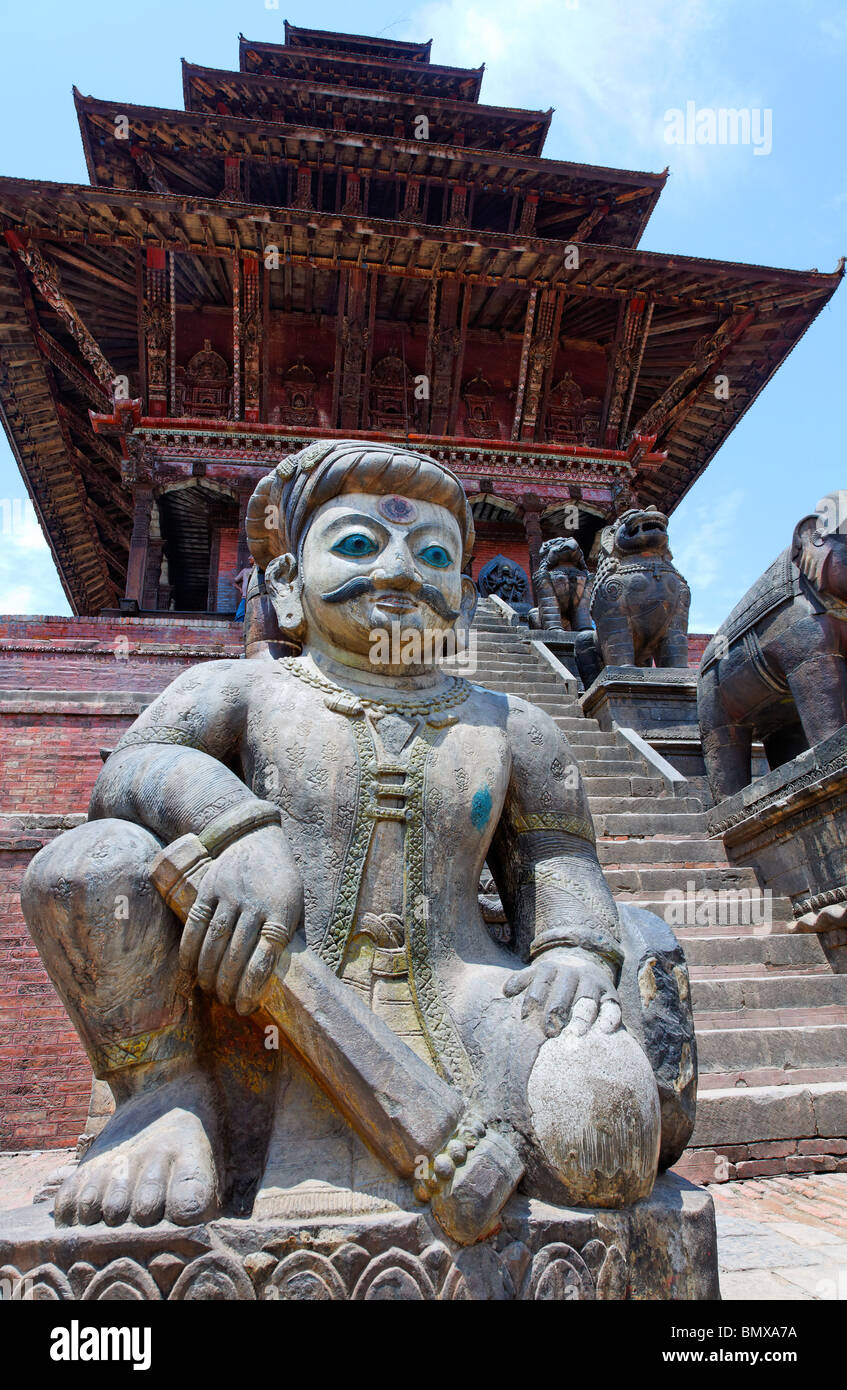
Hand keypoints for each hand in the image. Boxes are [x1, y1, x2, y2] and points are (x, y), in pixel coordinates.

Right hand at [179, 825, 302, 1015]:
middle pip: (236, 953)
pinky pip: (196, 923)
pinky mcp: (209, 888)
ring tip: (209, 991)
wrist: (255, 839)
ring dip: (208, 972)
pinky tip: (188, 969)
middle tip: (225, 1003)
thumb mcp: (295, 904)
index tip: (245, 1007)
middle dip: (228, 985)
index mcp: (282, 912)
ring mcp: (230, 895)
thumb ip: (289, 937)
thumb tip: (285, 980)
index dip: (252, 987)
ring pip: (214, 941)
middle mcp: (255, 904)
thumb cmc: (279, 881)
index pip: (265, 958)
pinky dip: (189, 949)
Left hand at [503, 948, 620, 1037]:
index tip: (526, 1020)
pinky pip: (613, 1007)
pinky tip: (605, 1031)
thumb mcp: (538, 973)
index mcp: (551, 969)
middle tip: (550, 1032)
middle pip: (563, 994)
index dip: (532, 1002)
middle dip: (556, 1012)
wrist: (586, 964)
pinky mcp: (610, 995)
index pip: (540, 986)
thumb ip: (521, 980)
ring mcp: (593, 984)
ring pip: (587, 1000)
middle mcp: (573, 974)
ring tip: (576, 1033)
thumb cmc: (555, 978)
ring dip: (581, 1017)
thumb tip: (506, 991)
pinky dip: (610, 1018)